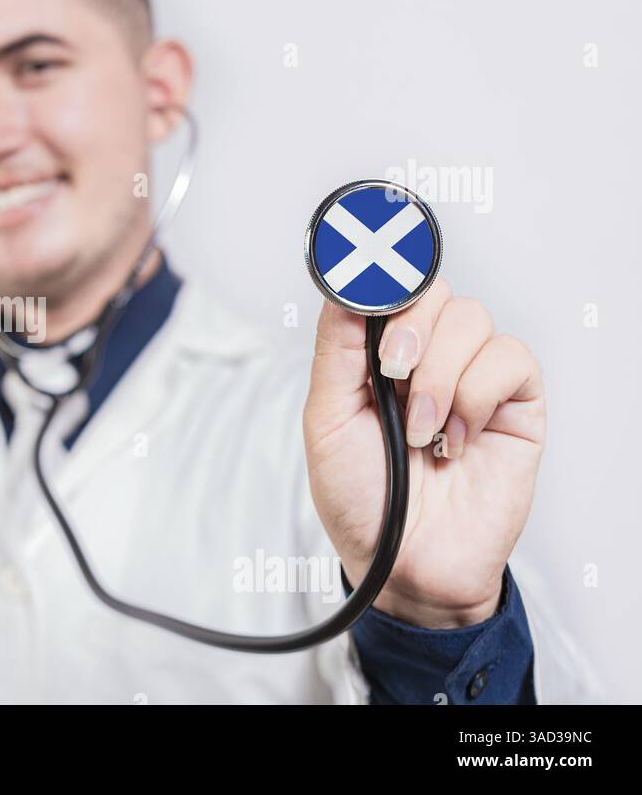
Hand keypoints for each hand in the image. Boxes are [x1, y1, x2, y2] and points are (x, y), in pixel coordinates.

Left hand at [302, 278, 546, 627]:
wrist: (405, 562)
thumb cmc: (362, 498)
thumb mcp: (326, 420)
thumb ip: (337, 351)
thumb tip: (347, 289)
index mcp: (377, 356)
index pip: (392, 288)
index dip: (386, 278)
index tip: (369, 281)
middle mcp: (428, 358)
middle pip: (435, 291)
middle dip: (410, 329)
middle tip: (392, 374)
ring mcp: (474, 378)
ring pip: (472, 319)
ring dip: (439, 376)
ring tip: (420, 431)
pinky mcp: (516, 405)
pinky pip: (510, 358)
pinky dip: (476, 396)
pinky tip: (455, 440)